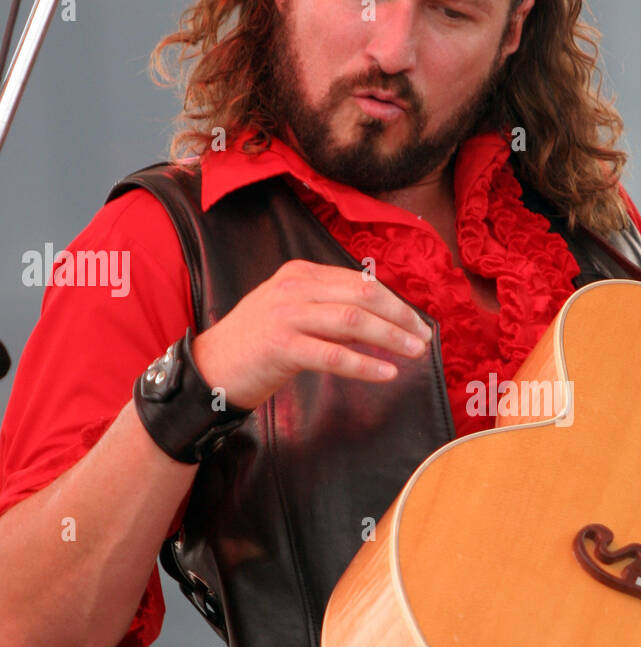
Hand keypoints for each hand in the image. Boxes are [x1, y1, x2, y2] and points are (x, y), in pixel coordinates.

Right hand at [191, 260, 433, 409]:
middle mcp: (294, 287)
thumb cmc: (257, 344)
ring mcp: (286, 315)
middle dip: (400, 318)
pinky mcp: (280, 346)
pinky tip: (387, 373)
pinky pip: (333, 354)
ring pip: (352, 321)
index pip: (360, 282)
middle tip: (424, 340)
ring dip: (390, 338)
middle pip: (363, 296)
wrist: (210, 368)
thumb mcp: (294, 312)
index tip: (418, 324)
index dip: (395, 303)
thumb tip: (381, 321)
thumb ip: (330, 309)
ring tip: (415, 353)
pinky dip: (365, 364)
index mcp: (301, 273)